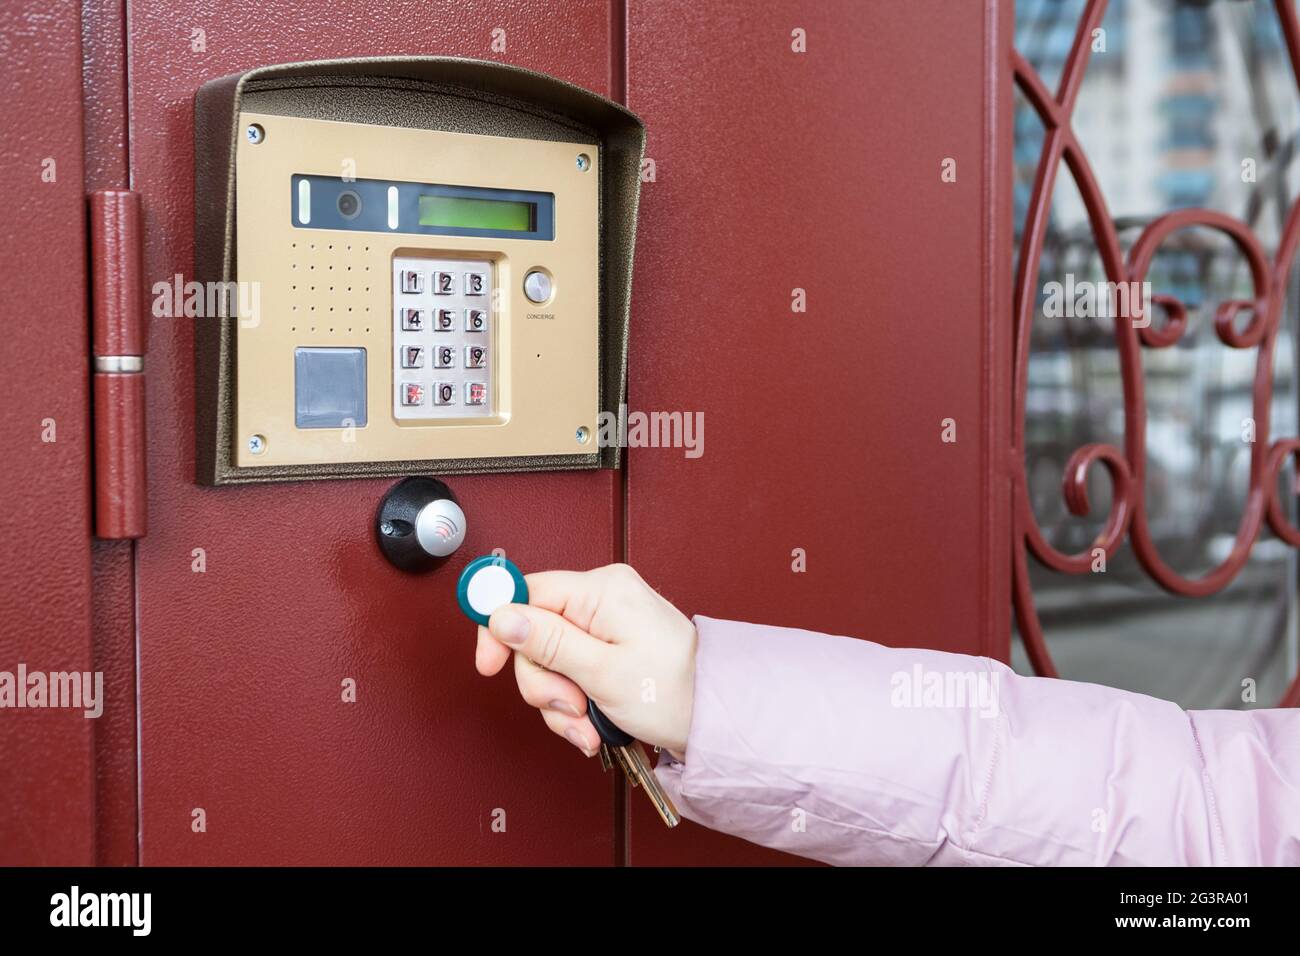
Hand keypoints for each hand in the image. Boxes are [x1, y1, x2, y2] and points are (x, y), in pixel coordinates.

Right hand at [474, 563, 696, 758]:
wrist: (715, 717)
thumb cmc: (675, 692)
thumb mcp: (602, 671)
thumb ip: (547, 641)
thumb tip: (501, 615)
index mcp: (601, 590)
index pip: (525, 592)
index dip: (500, 628)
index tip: (490, 665)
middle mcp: (601, 598)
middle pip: (533, 634)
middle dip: (544, 682)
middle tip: (570, 706)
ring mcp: (605, 624)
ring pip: (549, 660)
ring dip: (560, 702)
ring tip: (587, 723)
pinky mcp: (608, 647)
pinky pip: (570, 671)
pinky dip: (575, 703)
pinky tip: (592, 723)